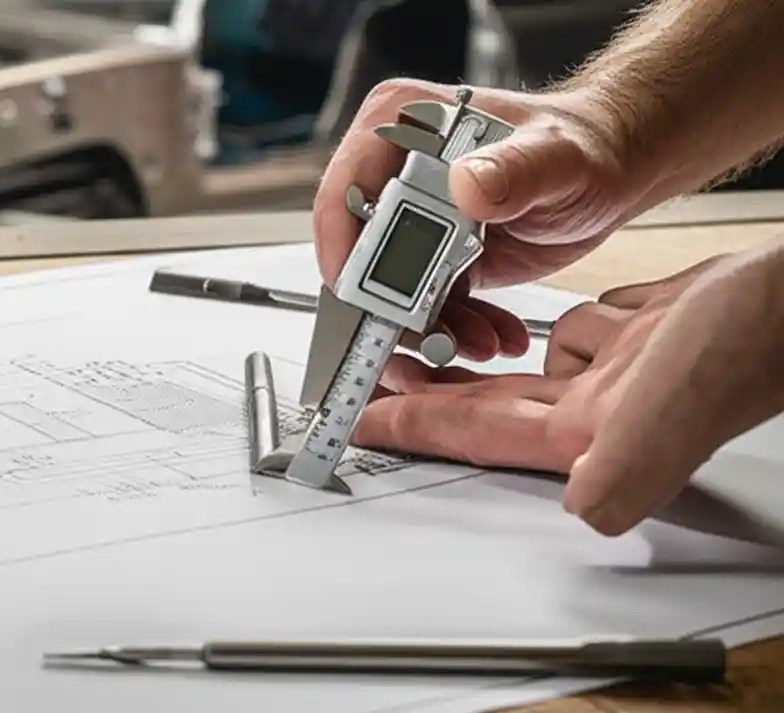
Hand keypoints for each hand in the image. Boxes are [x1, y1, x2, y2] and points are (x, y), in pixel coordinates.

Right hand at [314, 78, 640, 361]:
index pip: (344, 195)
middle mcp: (391, 171)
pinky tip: (493, 335)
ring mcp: (409, 218)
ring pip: (389, 291)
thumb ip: (514, 169)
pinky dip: (457, 331)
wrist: (613, 167)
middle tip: (433, 337)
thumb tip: (465, 186)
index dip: (344, 252)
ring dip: (431, 328)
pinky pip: (425, 308)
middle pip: (359, 254)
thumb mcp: (556, 156)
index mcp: (400, 126)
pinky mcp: (431, 259)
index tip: (366, 299)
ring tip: (480, 341)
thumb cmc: (585, 144)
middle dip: (395, 307)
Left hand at [352, 243, 783, 535]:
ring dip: (482, 364)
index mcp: (585, 431)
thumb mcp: (670, 414)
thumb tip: (582, 510)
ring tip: (436, 345)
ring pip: (530, 370)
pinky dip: (556, 328)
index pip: (471, 432)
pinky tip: (547, 324)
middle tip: (372, 379)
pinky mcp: (650, 335)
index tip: (356, 422)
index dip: (408, 428)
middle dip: (424, 395)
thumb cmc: (751, 350)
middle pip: (485, 406)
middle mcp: (598, 408)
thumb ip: (625, 469)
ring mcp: (625, 372)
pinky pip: (582, 332)